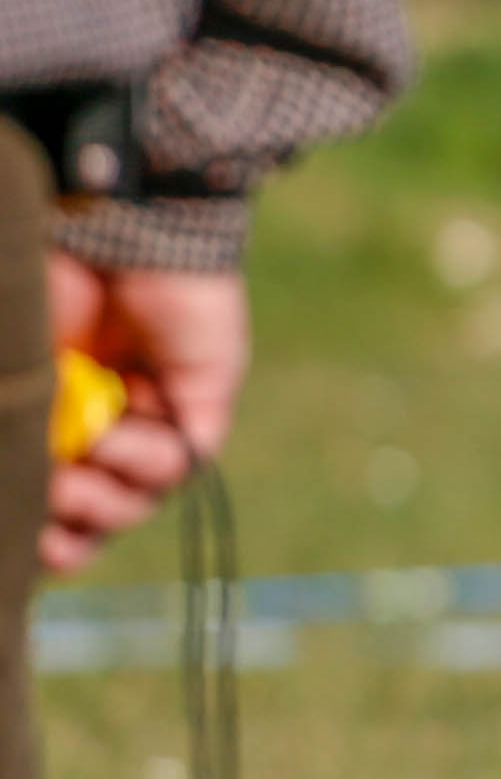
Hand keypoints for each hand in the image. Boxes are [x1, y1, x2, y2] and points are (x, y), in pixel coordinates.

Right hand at [42, 258, 249, 575]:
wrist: (107, 227)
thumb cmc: (37, 285)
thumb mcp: (22, 366)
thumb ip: (19, 418)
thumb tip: (21, 466)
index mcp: (56, 408)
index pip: (55, 490)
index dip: (43, 531)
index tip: (29, 551)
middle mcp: (108, 416)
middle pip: (102, 508)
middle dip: (74, 525)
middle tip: (52, 516)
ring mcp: (156, 409)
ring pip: (142, 494)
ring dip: (105, 500)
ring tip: (76, 476)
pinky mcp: (203, 397)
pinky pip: (185, 460)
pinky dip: (147, 462)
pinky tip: (115, 439)